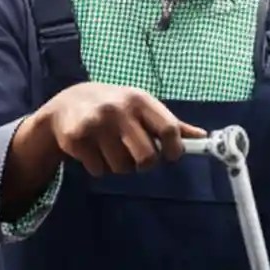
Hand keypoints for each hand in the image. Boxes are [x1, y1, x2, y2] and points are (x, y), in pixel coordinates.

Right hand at [27, 82, 205, 176]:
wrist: (66, 104)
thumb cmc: (113, 107)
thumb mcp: (140, 107)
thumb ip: (170, 123)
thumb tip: (203, 136)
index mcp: (139, 99)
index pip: (169, 129)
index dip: (174, 149)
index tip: (170, 155)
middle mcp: (118, 109)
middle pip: (146, 157)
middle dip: (144, 164)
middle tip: (135, 156)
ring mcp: (96, 124)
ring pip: (122, 168)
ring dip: (118, 166)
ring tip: (109, 148)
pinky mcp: (76, 138)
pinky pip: (99, 170)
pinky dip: (98, 167)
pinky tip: (92, 150)